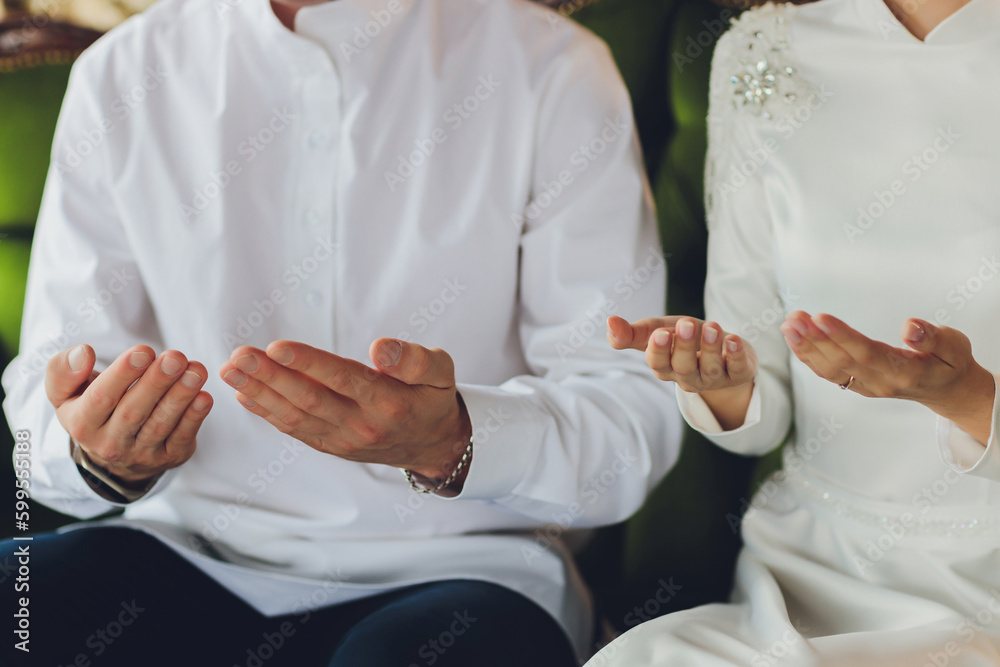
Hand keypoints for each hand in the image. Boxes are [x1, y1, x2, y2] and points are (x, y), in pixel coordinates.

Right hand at [46, 344, 213, 484]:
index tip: (143, 351)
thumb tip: (84, 352)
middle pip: (134, 411)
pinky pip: (182, 437)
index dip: (122, 374)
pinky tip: (204, 396)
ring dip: (181, 396)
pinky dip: (195, 417)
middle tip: (175, 357)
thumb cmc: (92, 408)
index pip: (101, 397)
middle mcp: (109, 443)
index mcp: (81, 423)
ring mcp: (141, 454)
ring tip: (196, 371)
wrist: (112, 454)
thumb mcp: (65, 392)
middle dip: (156, 382)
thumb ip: (64, 370)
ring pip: (161, 424)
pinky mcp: (169, 457)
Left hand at [219, 339, 472, 488]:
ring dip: (260, 394)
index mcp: (389, 402)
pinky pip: (295, 430)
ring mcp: (344, 439)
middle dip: (271, 377)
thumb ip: (413, 358)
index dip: (308, 363)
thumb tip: (380, 348)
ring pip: (296, 416)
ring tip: (231, 372)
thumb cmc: (432, 397)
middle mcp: (363, 425)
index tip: (277, 347)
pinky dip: (267, 413)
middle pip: (311, 400)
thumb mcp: (441, 372)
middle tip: (240, 356)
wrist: (433, 445)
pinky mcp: (331, 446)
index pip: (343, 379)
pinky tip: (244, 395)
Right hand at [608, 315, 756, 429]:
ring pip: (711, 369)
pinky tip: (733, 340)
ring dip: (711, 348)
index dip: (659, 351)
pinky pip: (738, 369)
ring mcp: (714, 378)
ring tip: (712, 326)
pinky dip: (736, 355)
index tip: (661, 333)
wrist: (721, 349)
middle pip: (684, 367)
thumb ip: (632, 332)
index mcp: (665, 367)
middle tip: (687, 323)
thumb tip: (609, 322)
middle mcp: (688, 377)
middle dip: (686, 347)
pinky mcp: (738, 373)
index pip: (658, 364)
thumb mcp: (658, 331)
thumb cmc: (683, 340)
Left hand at [780, 312, 995, 443]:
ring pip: (830, 369)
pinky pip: (828, 373)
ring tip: (788, 325)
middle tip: (794, 318)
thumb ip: (932, 338)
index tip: (819, 317)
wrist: (947, 391)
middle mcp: (880, 383)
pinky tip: (794, 339)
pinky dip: (808, 356)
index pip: (866, 352)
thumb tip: (910, 327)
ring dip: (806, 347)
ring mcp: (866, 387)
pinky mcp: (857, 385)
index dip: (841, 336)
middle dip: (815, 339)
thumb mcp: (954, 345)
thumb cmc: (950, 362)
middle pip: (842, 361)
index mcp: (904, 372)